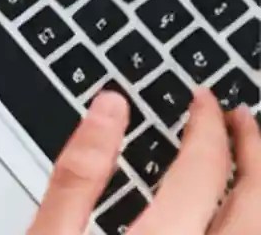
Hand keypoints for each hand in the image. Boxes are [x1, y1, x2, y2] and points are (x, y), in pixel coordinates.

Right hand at [27, 88, 259, 233]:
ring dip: (259, 189)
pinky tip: (235, 212)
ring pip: (259, 230)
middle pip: (255, 203)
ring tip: (248, 161)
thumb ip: (78, 175)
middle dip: (253, 151)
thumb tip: (108, 108)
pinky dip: (249, 220)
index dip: (208, 125)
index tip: (203, 99)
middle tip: (240, 118)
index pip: (204, 170)